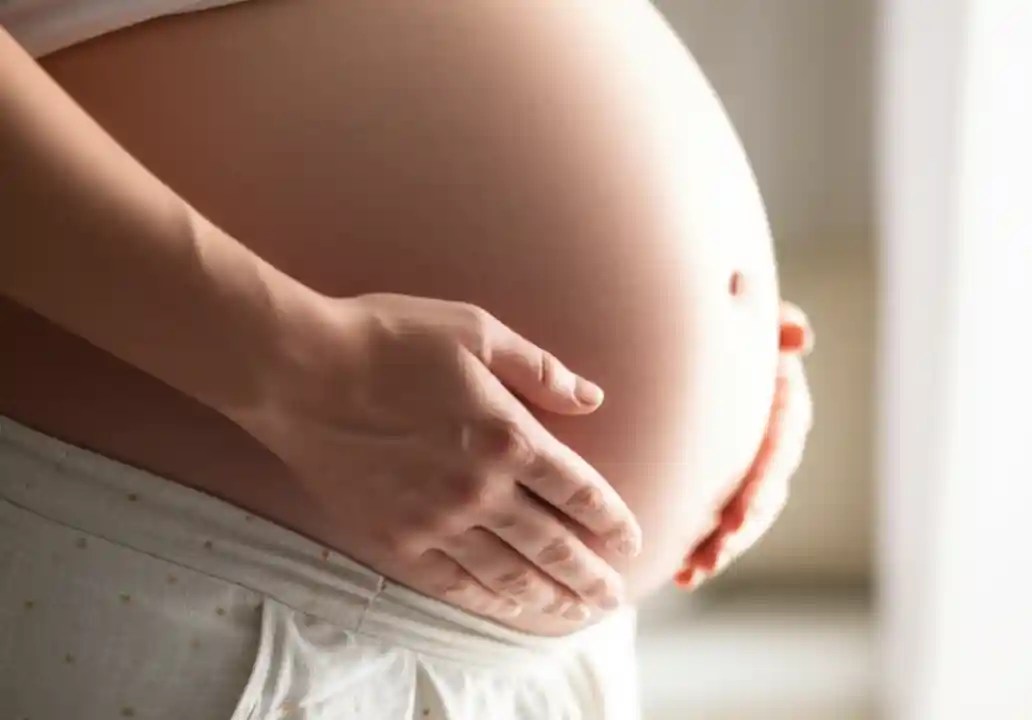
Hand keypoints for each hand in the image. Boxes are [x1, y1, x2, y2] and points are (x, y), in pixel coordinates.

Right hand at [227, 292, 640, 621]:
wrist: (300, 368)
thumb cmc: (391, 337)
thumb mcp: (477, 331)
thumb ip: (539, 370)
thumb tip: (592, 398)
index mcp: (510, 436)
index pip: (579, 491)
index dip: (612, 521)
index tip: (631, 541)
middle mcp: (480, 488)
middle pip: (553, 544)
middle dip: (589, 575)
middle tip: (613, 598)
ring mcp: (436, 519)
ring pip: (508, 571)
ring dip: (548, 595)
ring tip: (575, 611)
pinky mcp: (394, 536)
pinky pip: (453, 580)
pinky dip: (487, 598)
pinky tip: (509, 606)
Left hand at [675, 301, 813, 588]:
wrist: (696, 340)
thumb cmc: (728, 322)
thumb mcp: (749, 312)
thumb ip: (772, 320)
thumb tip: (799, 336)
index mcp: (783, 401)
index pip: (780, 444)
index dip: (762, 483)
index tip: (738, 515)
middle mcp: (776, 440)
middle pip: (767, 493)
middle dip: (742, 530)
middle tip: (712, 557)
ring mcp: (753, 466)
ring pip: (745, 517)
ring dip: (722, 549)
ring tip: (692, 574)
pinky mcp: (728, 482)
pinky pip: (721, 521)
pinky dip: (703, 549)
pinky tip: (679, 576)